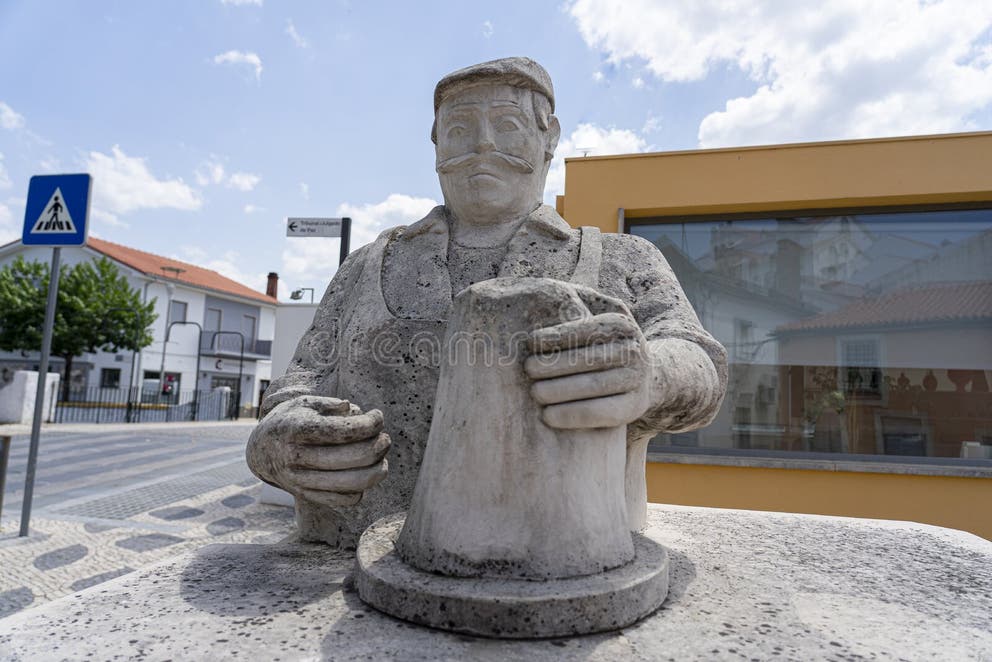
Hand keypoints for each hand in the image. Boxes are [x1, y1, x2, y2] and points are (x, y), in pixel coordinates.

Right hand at [247, 395, 388, 507]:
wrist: (261, 449)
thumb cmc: (291, 420)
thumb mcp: (304, 402)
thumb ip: (330, 404)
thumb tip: (353, 409)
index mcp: (298, 430)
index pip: (345, 430)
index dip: (371, 423)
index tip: (378, 416)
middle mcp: (297, 457)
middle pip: (354, 457)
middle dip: (379, 446)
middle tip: (385, 438)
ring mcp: (301, 480)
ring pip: (353, 483)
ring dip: (377, 471)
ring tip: (383, 459)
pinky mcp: (307, 496)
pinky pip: (343, 500)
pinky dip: (362, 489)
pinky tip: (364, 473)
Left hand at [525, 312, 651, 428]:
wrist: (639, 376)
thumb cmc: (599, 343)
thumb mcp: (596, 316)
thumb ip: (574, 305)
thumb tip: (543, 294)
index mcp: (622, 325)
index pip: (586, 329)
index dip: (557, 336)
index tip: (530, 343)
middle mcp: (635, 351)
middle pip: (588, 359)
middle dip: (553, 365)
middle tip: (528, 370)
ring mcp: (637, 381)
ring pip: (593, 386)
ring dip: (559, 391)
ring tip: (535, 392)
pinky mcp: (634, 408)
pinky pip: (601, 413)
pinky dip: (572, 416)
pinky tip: (548, 416)